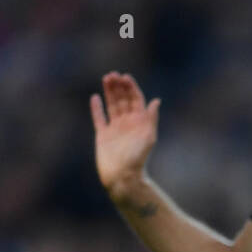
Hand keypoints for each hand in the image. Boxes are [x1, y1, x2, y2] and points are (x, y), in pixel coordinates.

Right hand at [91, 71, 159, 199]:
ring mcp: (115, 129)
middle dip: (119, 87)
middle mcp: (128, 124)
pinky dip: (97, 108)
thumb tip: (156, 101)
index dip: (131, 88)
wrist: (123, 177)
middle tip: (113, 75)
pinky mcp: (103, 136)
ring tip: (106, 78)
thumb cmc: (137, 159)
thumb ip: (151, 118)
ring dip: (109, 92)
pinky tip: (95, 97)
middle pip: (123, 100)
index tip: (125, 77)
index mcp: (139, 123)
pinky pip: (99, 119)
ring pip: (112, 105)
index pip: (136, 100)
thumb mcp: (148, 137)